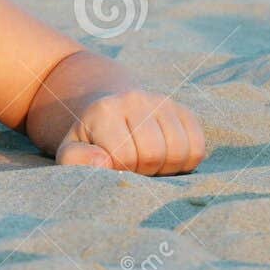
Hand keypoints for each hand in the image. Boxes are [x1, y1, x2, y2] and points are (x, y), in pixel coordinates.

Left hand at [54, 89, 205, 175]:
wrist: (108, 108)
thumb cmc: (90, 139)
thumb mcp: (71, 150)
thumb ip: (74, 159)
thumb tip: (103, 162)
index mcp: (104, 110)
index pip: (124, 156)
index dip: (120, 169)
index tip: (112, 164)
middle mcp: (135, 100)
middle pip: (155, 154)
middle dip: (144, 170)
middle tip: (132, 165)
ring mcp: (163, 102)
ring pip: (180, 151)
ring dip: (166, 168)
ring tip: (147, 163)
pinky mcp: (183, 111)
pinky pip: (198, 147)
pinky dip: (185, 161)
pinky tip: (165, 158)